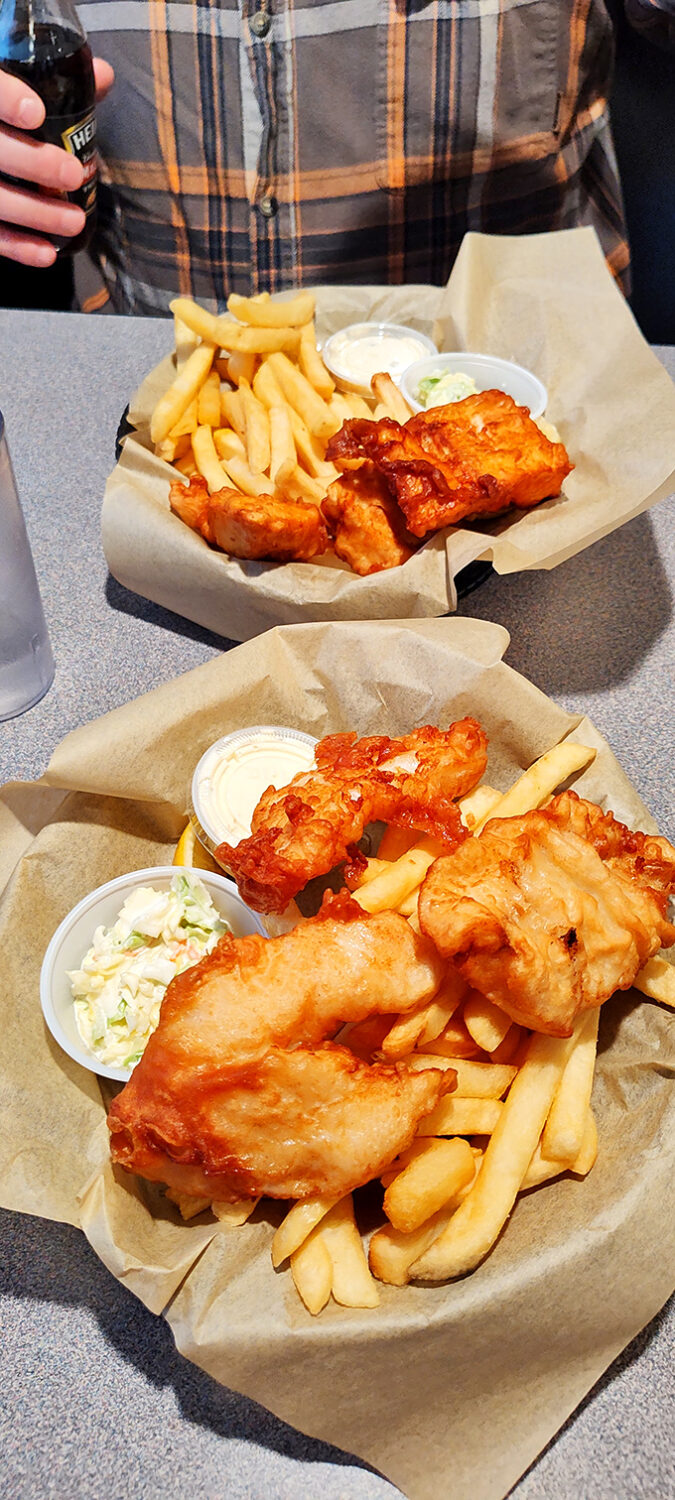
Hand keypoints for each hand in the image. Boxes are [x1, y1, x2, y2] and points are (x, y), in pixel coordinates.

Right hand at [0, 57, 113, 266]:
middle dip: (33, 163)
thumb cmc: (2, 108)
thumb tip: (103, 77)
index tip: (36, 113)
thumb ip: (56, 80)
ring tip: (74, 219)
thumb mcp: (19, 81)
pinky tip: (47, 254)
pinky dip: (17, 246)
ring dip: (35, 213)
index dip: (6, 99)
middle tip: (73, 172)